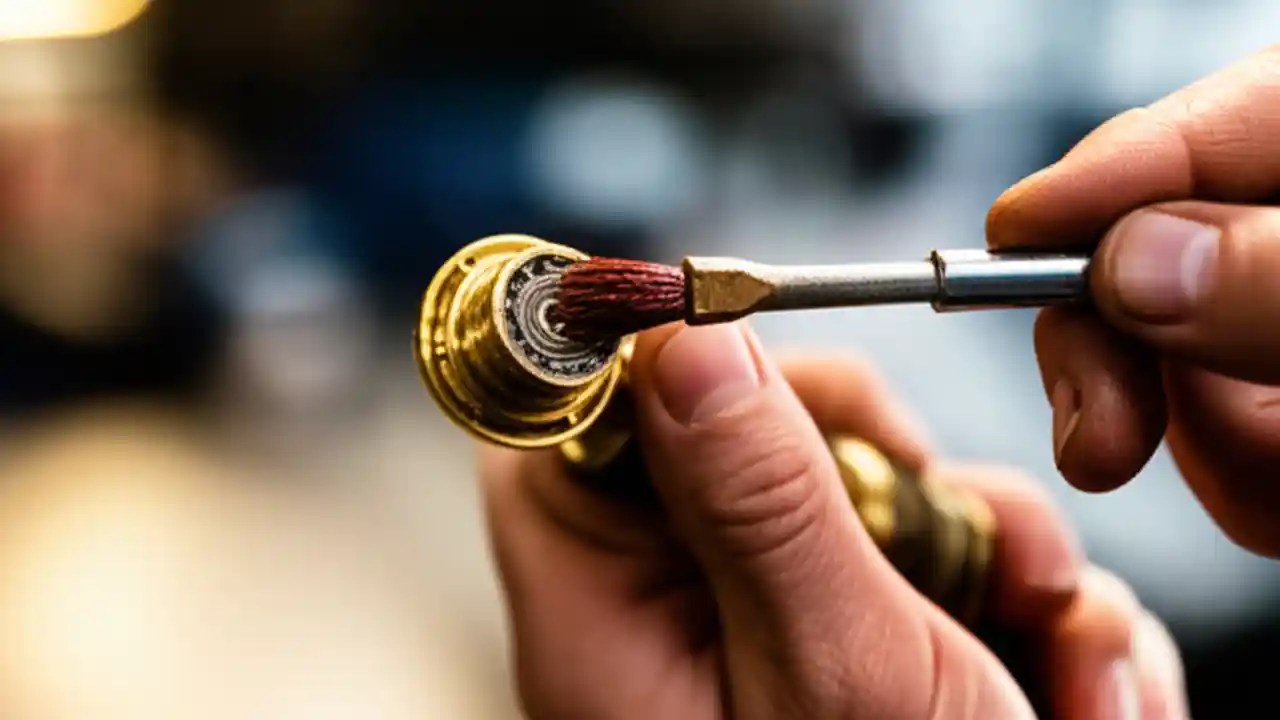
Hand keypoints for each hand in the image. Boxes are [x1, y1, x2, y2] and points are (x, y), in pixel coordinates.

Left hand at [479, 323, 1186, 718]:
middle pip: (747, 436)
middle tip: (966, 532)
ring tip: (1056, 652)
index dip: (649, 360)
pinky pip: (932, 564)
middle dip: (889, 463)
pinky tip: (1069, 684)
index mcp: (608, 622)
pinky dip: (1024, 608)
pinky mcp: (858, 645)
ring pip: (869, 496)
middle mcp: (676, 619)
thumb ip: (760, 500)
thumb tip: (683, 338)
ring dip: (996, 551)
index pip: (570, 434)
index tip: (750, 324)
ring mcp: (775, 629)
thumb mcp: (837, 672)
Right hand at [987, 46, 1279, 555]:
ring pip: (1169, 362)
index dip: (1106, 176)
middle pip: (1146, 251)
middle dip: (1111, 340)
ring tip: (1275, 474)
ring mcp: (1274, 332)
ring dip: (1195, 432)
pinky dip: (1243, 482)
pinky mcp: (1278, 415)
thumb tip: (1138, 262)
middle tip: (1101, 431)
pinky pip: (1224, 446)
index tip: (1015, 232)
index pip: (1210, 127)